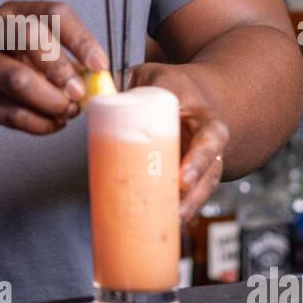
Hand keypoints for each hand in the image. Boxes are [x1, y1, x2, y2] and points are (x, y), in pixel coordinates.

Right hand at [0, 0, 109, 141]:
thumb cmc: (0, 71)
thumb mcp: (29, 55)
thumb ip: (63, 63)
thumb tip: (98, 81)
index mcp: (14, 13)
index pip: (54, 14)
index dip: (81, 39)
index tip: (99, 65)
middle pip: (32, 38)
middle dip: (61, 69)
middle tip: (78, 94)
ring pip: (19, 79)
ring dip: (51, 102)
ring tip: (66, 113)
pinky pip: (13, 114)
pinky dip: (40, 124)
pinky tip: (51, 124)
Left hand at [125, 62, 229, 222]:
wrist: (196, 94)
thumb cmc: (170, 86)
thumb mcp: (152, 77)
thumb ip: (126, 84)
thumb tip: (92, 97)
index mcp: (203, 115)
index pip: (210, 136)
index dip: (198, 160)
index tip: (183, 179)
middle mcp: (209, 140)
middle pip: (211, 172)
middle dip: (195, 194)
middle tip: (177, 210)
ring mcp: (206, 159)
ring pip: (205, 186)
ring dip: (190, 207)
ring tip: (173, 223)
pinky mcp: (196, 174)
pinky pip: (193, 194)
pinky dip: (181, 210)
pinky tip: (168, 226)